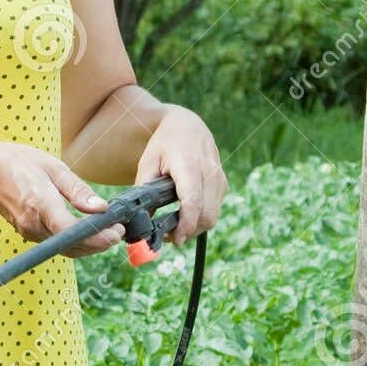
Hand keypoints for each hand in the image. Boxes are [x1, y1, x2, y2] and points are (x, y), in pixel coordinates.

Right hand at [0, 138, 127, 255]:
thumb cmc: (19, 163)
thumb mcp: (53, 168)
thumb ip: (78, 191)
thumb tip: (101, 208)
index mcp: (40, 204)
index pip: (71, 232)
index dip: (97, 237)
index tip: (116, 231)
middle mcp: (32, 224)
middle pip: (73, 246)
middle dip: (100, 243)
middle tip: (119, 230)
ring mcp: (28, 232)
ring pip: (66, 249)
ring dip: (90, 245)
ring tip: (108, 231)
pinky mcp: (28, 234)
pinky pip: (57, 245)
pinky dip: (76, 242)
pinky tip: (88, 231)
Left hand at [134, 107, 228, 246]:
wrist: (187, 126)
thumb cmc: (164, 144)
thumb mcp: (147, 163)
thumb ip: (144, 190)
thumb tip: (144, 220)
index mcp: (188, 164)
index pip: (193, 200)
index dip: (186, 224)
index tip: (175, 239)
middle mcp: (209, 172)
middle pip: (207, 214)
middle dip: (189, 232)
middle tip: (169, 237)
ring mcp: (219, 178)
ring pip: (213, 216)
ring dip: (195, 228)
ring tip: (175, 229)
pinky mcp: (223, 184)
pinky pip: (215, 210)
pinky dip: (201, 219)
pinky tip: (186, 217)